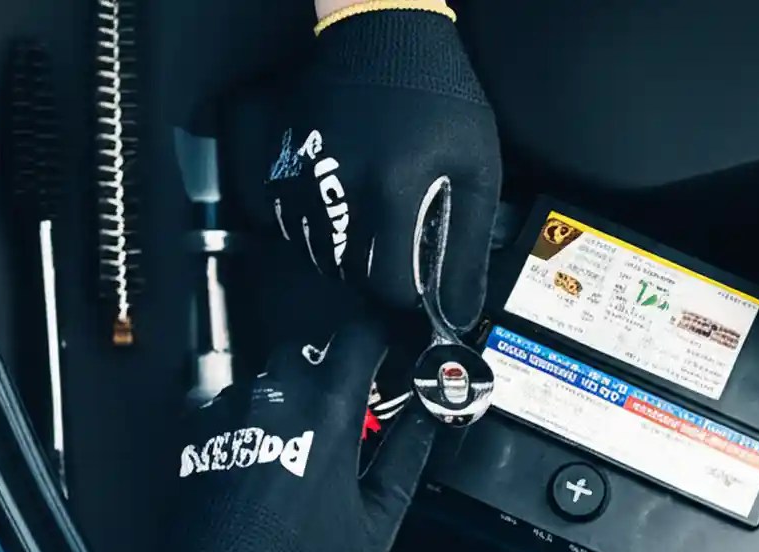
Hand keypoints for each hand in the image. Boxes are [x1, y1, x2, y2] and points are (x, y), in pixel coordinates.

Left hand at [131, 308, 434, 551]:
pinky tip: (262, 459)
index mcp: (328, 408)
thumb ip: (407, 456)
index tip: (390, 351)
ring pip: (271, 378)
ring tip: (299, 446)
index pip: (361, 334)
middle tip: (346, 414)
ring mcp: (232, 405)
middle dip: (333, 372)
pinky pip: (235, 401)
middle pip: (313, 350)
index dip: (382, 335)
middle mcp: (277, 394)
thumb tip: (428, 417)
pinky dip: (254, 418)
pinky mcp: (200, 424)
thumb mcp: (376, 519)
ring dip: (291, 397)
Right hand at [255, 6, 499, 329]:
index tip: (417, 283)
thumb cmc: (440, 98)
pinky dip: (315, 231)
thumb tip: (461, 312)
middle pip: (350, 275)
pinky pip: (291, 225)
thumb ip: (470, 246)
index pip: (388, 283)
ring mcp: (304, 177)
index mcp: (394, 190)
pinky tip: (342, 206)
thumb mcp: (476, 168)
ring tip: (373, 224)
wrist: (384, 31)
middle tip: (399, 249)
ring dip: (345, 256)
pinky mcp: (282, 165)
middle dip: (376, 274)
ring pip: (317, 255)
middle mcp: (341, 189)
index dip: (406, 293)